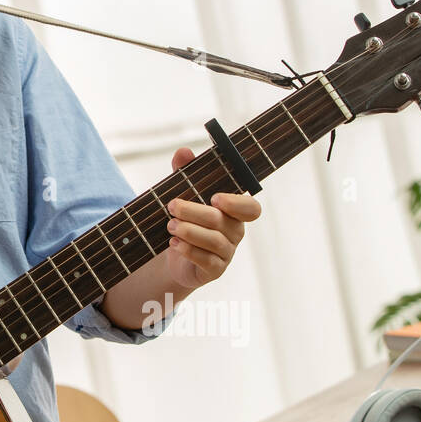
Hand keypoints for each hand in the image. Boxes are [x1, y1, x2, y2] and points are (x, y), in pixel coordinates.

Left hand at [163, 146, 261, 288]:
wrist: (174, 253)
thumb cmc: (186, 218)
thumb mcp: (184, 194)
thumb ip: (185, 173)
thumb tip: (184, 151)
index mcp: (234, 211)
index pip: (251, 209)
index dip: (236, 203)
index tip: (214, 198)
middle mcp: (235, 231)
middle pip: (221, 221)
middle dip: (194, 212)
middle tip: (172, 206)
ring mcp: (227, 252)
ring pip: (214, 241)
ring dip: (189, 231)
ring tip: (170, 225)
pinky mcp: (215, 270)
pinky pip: (206, 261)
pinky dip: (189, 250)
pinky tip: (174, 243)